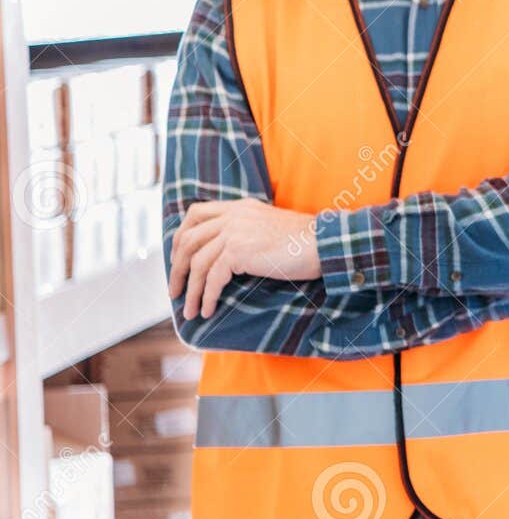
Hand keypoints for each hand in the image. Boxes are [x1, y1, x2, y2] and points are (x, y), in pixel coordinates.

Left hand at [168, 198, 319, 319]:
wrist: (323, 243)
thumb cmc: (303, 241)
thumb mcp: (269, 226)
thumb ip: (246, 230)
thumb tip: (227, 254)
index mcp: (239, 207)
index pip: (196, 213)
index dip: (180, 237)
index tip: (178, 258)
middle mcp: (233, 216)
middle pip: (189, 240)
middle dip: (178, 269)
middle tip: (176, 291)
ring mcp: (234, 232)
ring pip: (198, 263)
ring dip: (191, 291)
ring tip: (190, 311)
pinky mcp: (238, 251)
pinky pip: (213, 278)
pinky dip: (207, 297)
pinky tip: (208, 310)